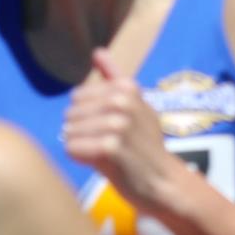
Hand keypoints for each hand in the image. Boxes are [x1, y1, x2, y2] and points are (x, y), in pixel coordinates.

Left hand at [62, 49, 188, 215]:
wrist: (165, 182)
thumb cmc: (146, 146)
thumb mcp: (137, 106)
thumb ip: (114, 78)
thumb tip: (97, 51)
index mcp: (128, 88)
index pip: (78, 97)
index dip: (90, 117)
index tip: (113, 129)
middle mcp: (123, 101)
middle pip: (71, 114)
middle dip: (83, 132)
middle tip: (111, 145)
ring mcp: (117, 124)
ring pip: (69, 131)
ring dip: (83, 147)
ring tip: (108, 155)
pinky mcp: (109, 147)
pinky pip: (72, 148)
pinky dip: (83, 159)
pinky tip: (104, 164)